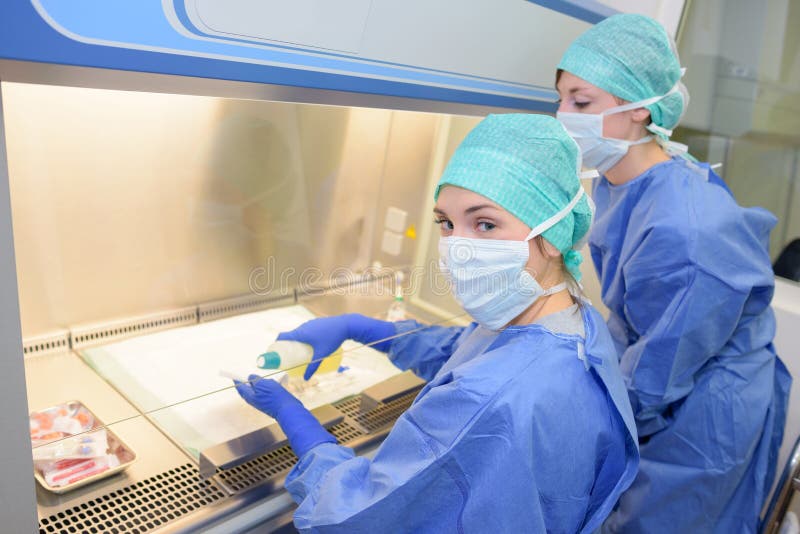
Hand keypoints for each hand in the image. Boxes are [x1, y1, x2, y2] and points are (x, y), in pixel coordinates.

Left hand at [235, 374, 335, 457]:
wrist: (287, 409)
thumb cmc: (274, 397)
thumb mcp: (264, 384)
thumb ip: (255, 380)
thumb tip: (250, 377)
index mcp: (250, 396)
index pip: (240, 388)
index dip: (237, 381)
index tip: (234, 375)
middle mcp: (254, 400)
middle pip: (247, 390)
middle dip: (246, 383)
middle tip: (246, 374)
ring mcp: (262, 402)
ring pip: (256, 391)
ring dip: (255, 384)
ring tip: (258, 377)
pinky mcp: (269, 402)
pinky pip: (263, 393)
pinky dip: (263, 387)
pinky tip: (268, 383)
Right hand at [277, 314, 396, 379]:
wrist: (346, 325)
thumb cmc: (332, 339)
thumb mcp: (322, 354)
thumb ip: (313, 366)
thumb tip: (306, 378)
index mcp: (300, 333)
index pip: (282, 336)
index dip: (276, 344)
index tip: (275, 353)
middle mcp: (303, 327)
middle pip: (289, 336)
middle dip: (286, 345)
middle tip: (287, 356)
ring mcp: (310, 324)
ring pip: (298, 333)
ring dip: (296, 341)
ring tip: (299, 352)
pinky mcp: (316, 323)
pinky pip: (306, 330)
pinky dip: (304, 337)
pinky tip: (310, 345)